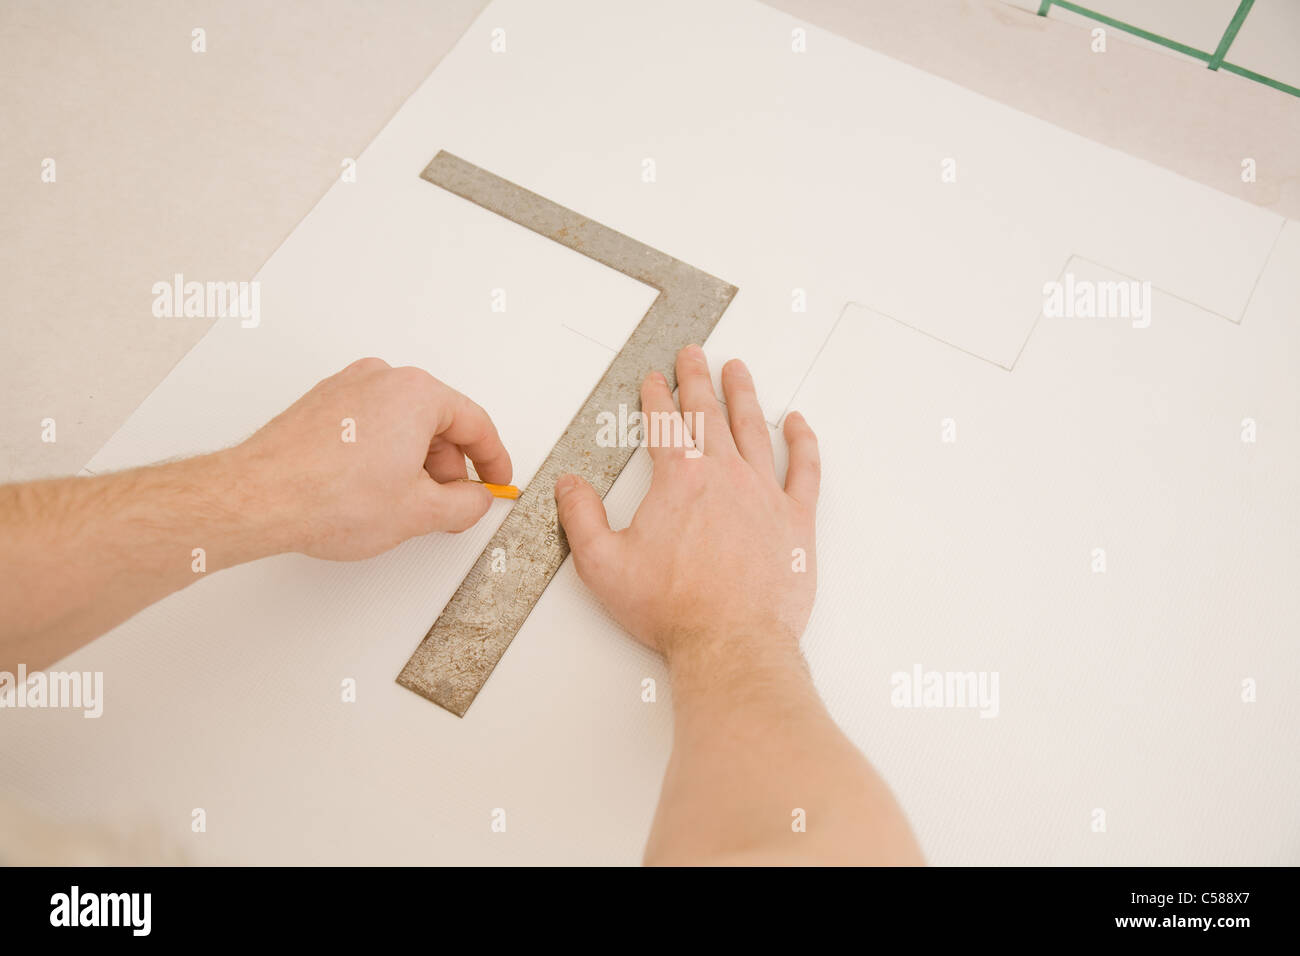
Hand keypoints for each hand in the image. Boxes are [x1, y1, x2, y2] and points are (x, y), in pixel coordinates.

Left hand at [235, 358, 511, 560]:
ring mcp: (347, 388)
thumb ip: (465, 505)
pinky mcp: (321, 405)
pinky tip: (374, 490)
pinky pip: (371, 424)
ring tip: (405, 504)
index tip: (496, 480)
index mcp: (416, 393)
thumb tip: (474, 499)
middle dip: (450, 465)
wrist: (258, 499)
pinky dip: (384, 453)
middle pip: (438, 421)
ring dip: (415, 462)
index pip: (475, 423)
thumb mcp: (420, 512)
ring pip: (403, 423)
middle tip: (450, 503)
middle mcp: (382, 379)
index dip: (493, 459)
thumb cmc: (328, 497)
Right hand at [554, 345, 819, 662]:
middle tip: (694, 355)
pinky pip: (804, 469)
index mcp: (679, 479)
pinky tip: (797, 423)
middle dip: (697, 380)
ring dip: (743, 395)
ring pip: (754, 429)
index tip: (654, 379)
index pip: (664, 424)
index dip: (656, 397)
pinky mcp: (796, 520)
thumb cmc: (672, 608)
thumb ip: (581, 518)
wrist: (732, 642)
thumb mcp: (602, 565)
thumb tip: (569, 485)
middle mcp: (725, 475)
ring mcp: (765, 494)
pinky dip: (802, 441)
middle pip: (708, 414)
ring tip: (738, 371)